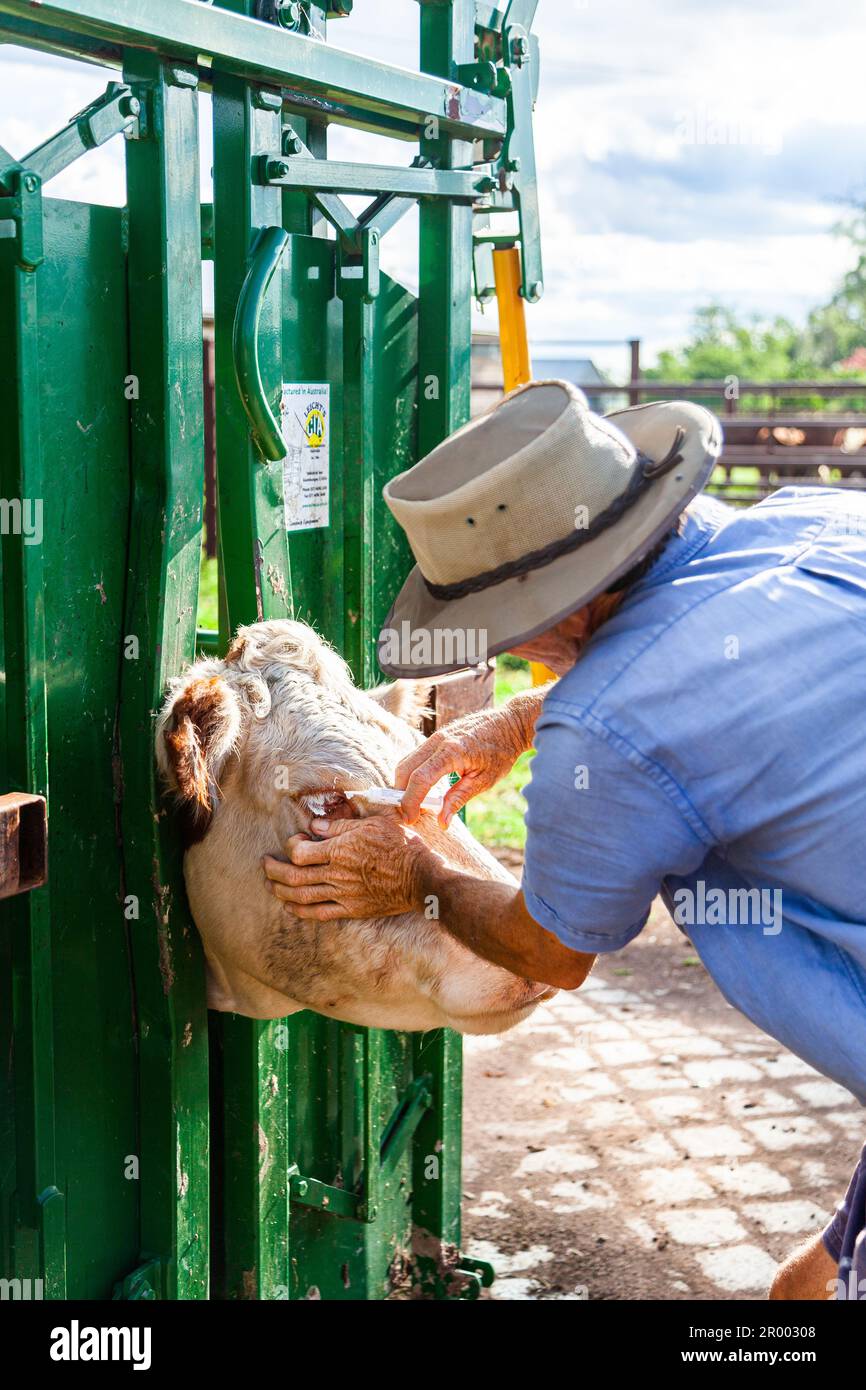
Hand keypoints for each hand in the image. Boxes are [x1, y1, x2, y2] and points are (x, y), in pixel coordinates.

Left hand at [263, 815, 431, 921]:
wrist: (422, 877)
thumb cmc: (401, 844)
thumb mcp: (374, 823)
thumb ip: (341, 826)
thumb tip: (315, 826)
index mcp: (341, 849)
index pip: (300, 852)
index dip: (290, 846)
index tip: (295, 841)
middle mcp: (337, 874)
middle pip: (293, 876)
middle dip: (273, 870)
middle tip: (265, 864)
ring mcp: (344, 894)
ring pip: (302, 896)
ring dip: (281, 891)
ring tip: (270, 886)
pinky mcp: (352, 909)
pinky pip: (319, 913)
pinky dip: (300, 911)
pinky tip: (290, 907)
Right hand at [395, 691, 543, 825]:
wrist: (509, 723)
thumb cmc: (501, 752)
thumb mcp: (485, 780)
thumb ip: (459, 799)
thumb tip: (442, 822)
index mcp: (452, 752)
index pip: (420, 779)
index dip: (411, 802)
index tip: (411, 820)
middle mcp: (438, 741)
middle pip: (405, 770)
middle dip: (402, 795)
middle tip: (410, 815)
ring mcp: (435, 736)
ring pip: (406, 762)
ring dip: (405, 784)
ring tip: (416, 804)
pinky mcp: (436, 737)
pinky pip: (415, 757)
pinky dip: (412, 774)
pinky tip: (422, 789)